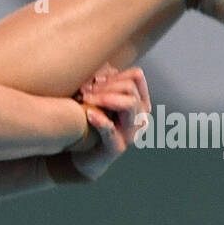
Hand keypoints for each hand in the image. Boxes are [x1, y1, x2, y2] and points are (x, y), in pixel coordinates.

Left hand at [68, 65, 149, 180]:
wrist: (82, 156)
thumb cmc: (91, 121)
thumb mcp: (100, 99)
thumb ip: (106, 83)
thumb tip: (107, 68)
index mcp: (140, 103)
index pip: (136, 76)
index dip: (114, 74)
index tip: (94, 80)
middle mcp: (141, 118)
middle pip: (130, 88)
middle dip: (105, 85)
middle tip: (83, 90)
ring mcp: (131, 134)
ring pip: (128, 104)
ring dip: (103, 98)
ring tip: (84, 97)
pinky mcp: (116, 147)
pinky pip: (111, 129)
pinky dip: (100, 119)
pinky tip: (88, 113)